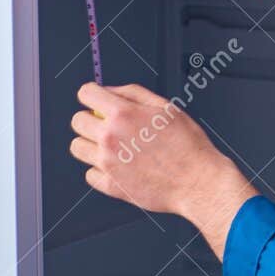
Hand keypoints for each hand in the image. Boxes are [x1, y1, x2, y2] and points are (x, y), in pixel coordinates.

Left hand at [69, 82, 257, 258]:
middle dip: (90, 119)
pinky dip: (100, 171)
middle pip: (76, 121)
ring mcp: (107, 163)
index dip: (92, 94)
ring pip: (77, 147)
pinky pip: (89, 174)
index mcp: (123, 114)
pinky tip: (120, 168)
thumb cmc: (189, 145)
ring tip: (113, 148)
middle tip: (108, 126)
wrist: (198, 182)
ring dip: (91, 145)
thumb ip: (134, 94)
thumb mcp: (167, 108)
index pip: (86, 94)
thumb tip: (109, 90)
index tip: (96, 100)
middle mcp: (109, 137)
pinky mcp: (109, 185)